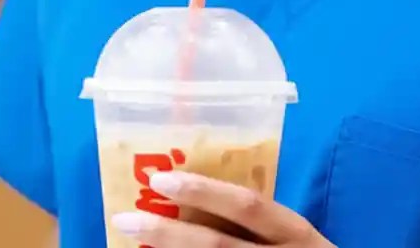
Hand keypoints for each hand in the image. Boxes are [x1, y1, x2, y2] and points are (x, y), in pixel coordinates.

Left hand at [111, 171, 334, 247]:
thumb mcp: (293, 238)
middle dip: (166, 233)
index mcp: (296, 235)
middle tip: (124, 218)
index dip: (203, 191)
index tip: (160, 179)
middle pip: (216, 247)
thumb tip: (193, 199)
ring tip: (129, 244)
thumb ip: (256, 221)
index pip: (247, 206)